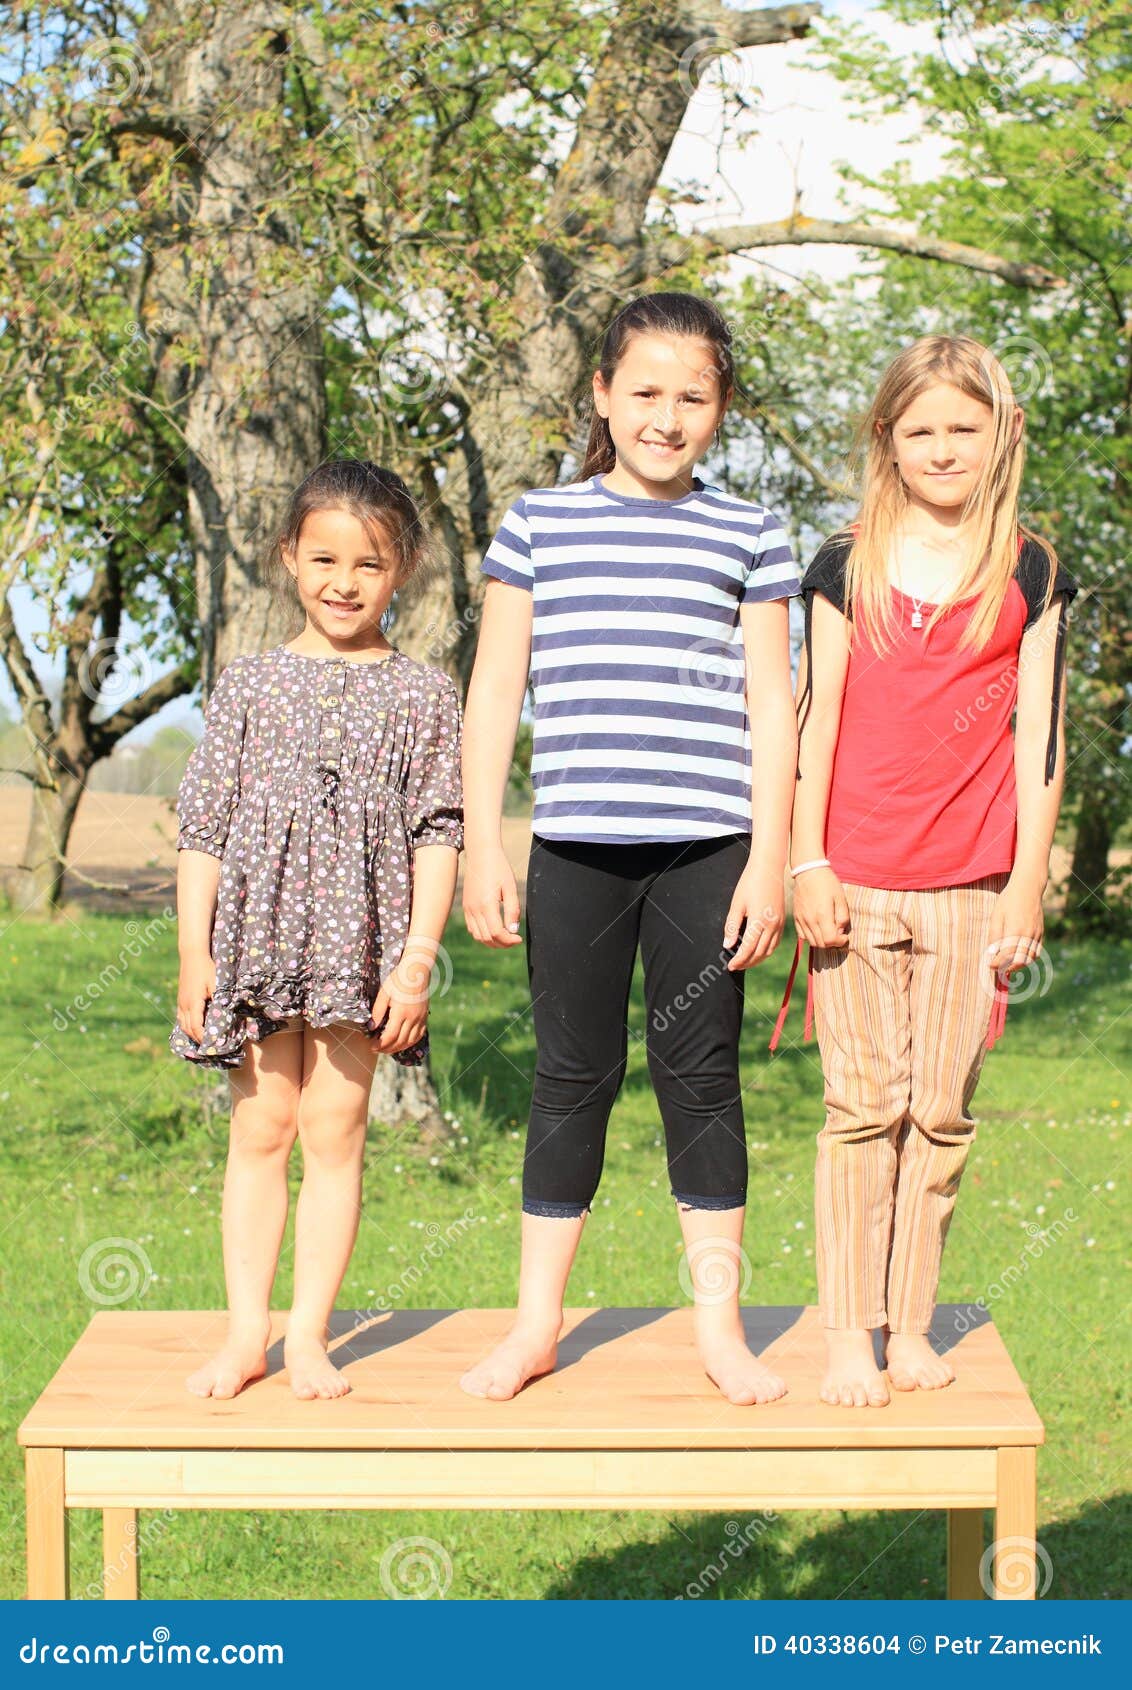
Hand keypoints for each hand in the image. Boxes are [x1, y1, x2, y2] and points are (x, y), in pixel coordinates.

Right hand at [177, 950, 215, 1041]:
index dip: (204, 1039)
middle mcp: (184, 1005)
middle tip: (211, 1048)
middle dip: (199, 1040)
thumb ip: (220, 1000)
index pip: (197, 1028)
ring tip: (204, 1041)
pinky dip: (188, 1027)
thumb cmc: (208, 968)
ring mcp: (181, 1002)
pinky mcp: (181, 999)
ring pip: (183, 1025)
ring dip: (193, 1035)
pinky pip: (181, 1018)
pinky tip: (196, 1029)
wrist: (192, 955)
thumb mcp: (217, 984)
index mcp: (193, 1003)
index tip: (214, 1046)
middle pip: (189, 1030)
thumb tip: (225, 1016)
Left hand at [369, 940, 435, 1054]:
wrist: (417, 971)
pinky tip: (402, 1043)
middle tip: (376, 1049)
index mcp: (401, 1012)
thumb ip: (378, 1012)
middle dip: (387, 1049)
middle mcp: (412, 1018)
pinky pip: (418, 1035)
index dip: (380, 1045)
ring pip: (410, 1041)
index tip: (372, 1046)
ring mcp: (420, 1018)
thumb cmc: (398, 979)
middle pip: (400, 1041)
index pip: (390, 1036)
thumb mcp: (384, 993)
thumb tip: (371, 1028)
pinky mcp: (424, 1017)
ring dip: (398, 1048)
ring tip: (388, 1049)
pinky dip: (410, 1042)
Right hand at [463, 844, 522, 946]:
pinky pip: (472, 929)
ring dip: (492, 941)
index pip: (497, 933)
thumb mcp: (510, 887)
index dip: (509, 940)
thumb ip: (512, 909)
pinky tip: (494, 930)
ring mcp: (468, 909)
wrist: (481, 854)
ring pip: (478, 936)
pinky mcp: (466, 907)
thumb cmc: (499, 868)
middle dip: (502, 943)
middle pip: (487, 938)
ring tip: (505, 937)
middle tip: (514, 939)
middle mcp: (474, 909)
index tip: (519, 938)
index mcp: (486, 904)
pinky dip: (483, 935)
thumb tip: (513, 930)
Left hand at [723, 862, 784, 970]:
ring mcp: (779, 924)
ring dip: (757, 959)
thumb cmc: (749, 884)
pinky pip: (775, 943)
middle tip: (735, 967)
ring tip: (745, 962)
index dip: (738, 960)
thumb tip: (727, 946)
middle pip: (760, 953)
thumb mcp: (736, 904)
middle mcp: (772, 925)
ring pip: (769, 950)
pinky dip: (766, 951)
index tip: (729, 965)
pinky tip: (758, 951)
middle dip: (747, 963)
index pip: (748, 949)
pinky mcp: (782, 921)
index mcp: (759, 921)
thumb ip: (731, 926)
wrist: (768, 869)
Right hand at [792, 865, 850, 949]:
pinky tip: (818, 929)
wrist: (808, 872)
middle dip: (832, 943)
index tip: (844, 936)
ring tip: (829, 932)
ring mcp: (802, 920)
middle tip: (838, 934)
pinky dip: (811, 937)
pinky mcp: (797, 918)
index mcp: (822, 915)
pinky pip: (803, 936)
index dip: (840, 942)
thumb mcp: (841, 898)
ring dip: (822, 941)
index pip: (830, 940)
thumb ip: (842, 917)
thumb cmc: (827, 883)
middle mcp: (810, 920)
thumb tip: (840, 931)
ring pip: (812, 942)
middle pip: (821, 944)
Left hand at [986, 878, 1044, 979]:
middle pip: (1020, 960)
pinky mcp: (1041, 933)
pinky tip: (1019, 958)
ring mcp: (1037, 934)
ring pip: (1030, 958)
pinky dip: (1028, 958)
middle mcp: (1028, 934)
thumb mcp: (996, 916)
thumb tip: (992, 953)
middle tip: (998, 969)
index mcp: (1015, 930)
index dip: (998, 962)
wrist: (1028, 888)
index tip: (990, 966)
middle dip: (1008, 967)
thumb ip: (995, 936)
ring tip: (1008, 966)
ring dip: (1019, 965)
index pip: (1007, 954)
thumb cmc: (1008, 901)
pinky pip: (1037, 951)